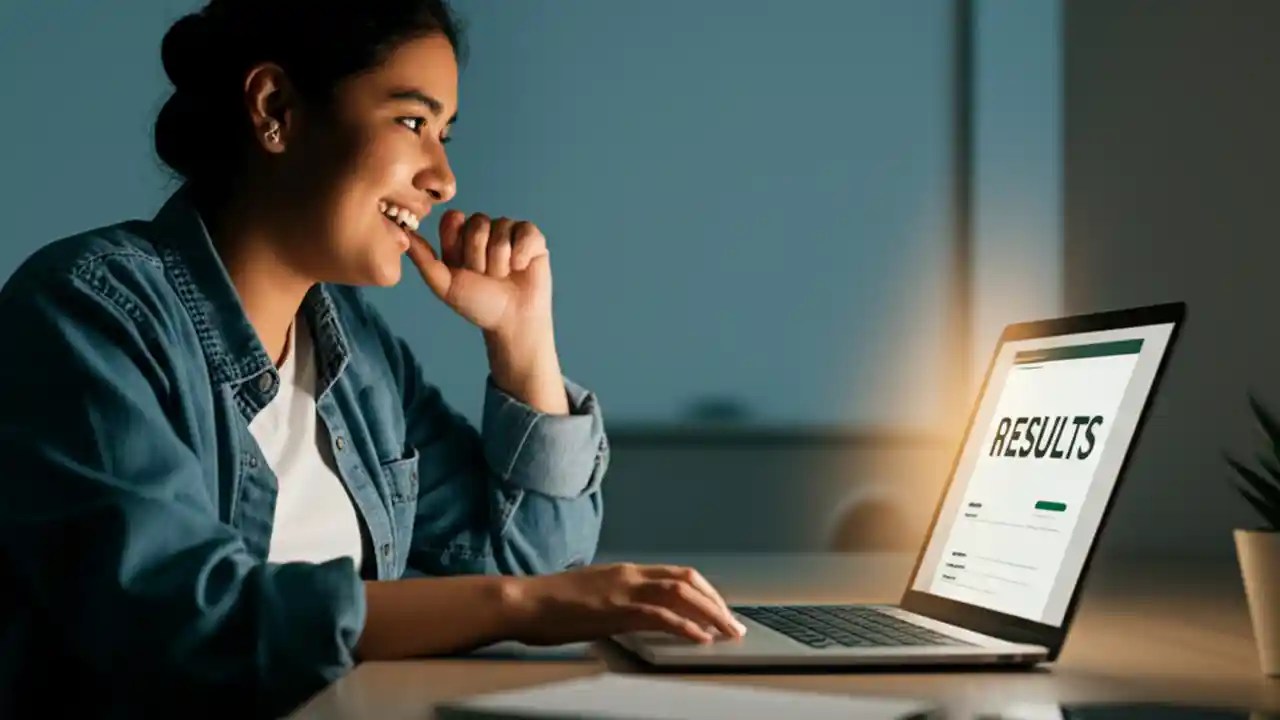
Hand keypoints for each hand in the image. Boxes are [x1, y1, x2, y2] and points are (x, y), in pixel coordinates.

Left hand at [406, 210, 551, 337]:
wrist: (511, 323)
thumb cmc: (478, 305)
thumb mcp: (445, 285)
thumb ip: (425, 260)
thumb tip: (404, 235)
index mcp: (461, 238)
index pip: (453, 219)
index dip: (457, 241)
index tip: (461, 264)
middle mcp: (485, 230)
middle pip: (478, 223)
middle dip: (479, 256)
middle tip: (485, 277)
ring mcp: (509, 232)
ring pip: (502, 227)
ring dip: (500, 260)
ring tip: (503, 277)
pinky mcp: (533, 239)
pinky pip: (526, 231)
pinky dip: (521, 253)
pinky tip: (520, 268)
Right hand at [506, 563, 747, 644]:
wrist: (523, 602)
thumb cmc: (550, 604)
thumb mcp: (593, 596)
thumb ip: (619, 601)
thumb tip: (637, 617)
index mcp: (626, 571)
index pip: (677, 574)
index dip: (706, 591)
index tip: (720, 610)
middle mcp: (630, 575)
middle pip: (687, 580)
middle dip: (716, 602)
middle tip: (733, 625)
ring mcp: (623, 590)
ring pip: (681, 594)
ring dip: (710, 614)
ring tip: (727, 632)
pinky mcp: (614, 609)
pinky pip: (660, 616)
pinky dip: (685, 626)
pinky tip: (699, 639)